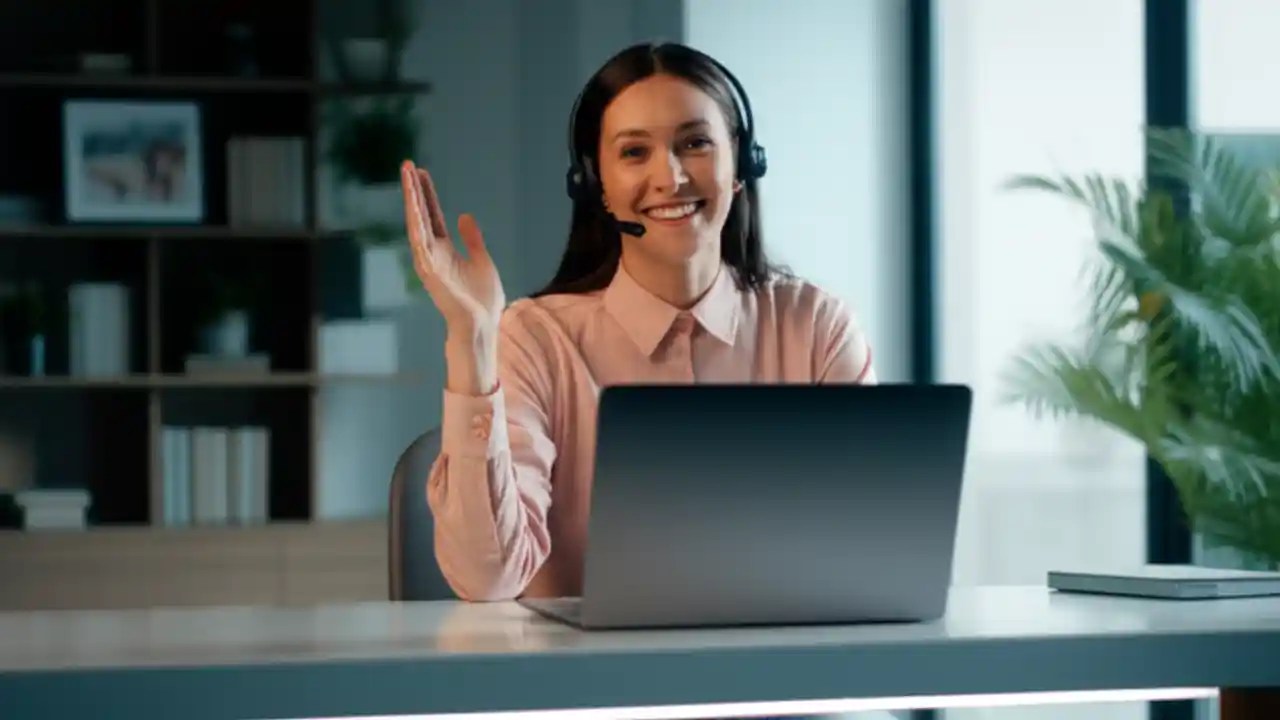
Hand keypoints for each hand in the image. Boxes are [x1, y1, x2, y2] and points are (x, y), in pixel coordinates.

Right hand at [401, 160, 505, 336]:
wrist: (482, 325)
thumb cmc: (482, 300)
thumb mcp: (482, 260)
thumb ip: (472, 240)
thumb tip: (464, 216)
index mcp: (445, 250)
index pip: (433, 215)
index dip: (427, 194)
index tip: (421, 173)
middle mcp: (433, 252)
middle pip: (421, 214)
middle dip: (414, 190)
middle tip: (407, 164)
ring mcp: (429, 261)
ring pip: (416, 224)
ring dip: (411, 200)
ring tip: (407, 176)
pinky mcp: (429, 270)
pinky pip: (420, 242)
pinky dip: (416, 224)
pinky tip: (413, 206)